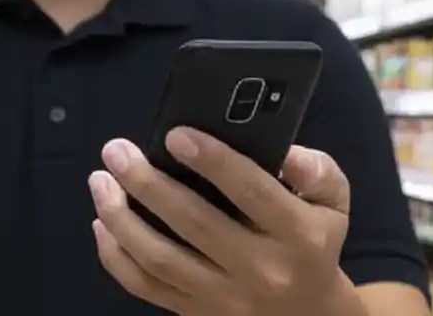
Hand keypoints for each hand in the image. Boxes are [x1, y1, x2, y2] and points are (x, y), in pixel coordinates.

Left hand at [89, 129, 363, 315]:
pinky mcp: (195, 313)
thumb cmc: (314, 244)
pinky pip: (145, 287)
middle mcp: (259, 270)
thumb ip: (317, 171)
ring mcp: (224, 298)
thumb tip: (285, 150)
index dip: (212, 160)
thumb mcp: (333, 204)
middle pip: (193, 223)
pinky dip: (115, 256)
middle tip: (116, 149)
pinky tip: (102, 222)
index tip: (175, 133)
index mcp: (297, 236)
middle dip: (147, 182)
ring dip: (121, 216)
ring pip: (159, 258)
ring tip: (100, 180)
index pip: (252, 191)